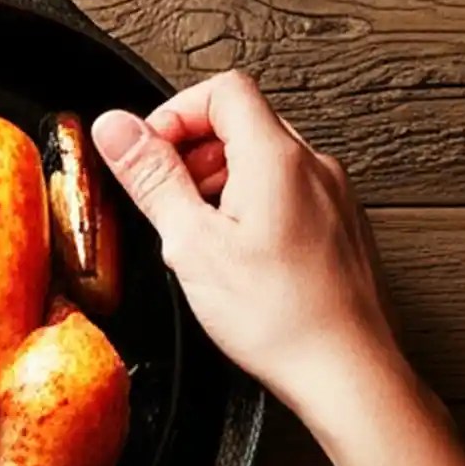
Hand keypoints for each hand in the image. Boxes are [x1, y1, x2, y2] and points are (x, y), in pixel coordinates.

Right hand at [90, 70, 398, 423]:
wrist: (347, 374)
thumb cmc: (279, 318)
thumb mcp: (191, 243)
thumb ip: (151, 177)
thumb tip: (116, 128)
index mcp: (276, 158)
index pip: (223, 91)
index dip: (175, 113)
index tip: (150, 153)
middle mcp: (314, 167)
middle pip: (243, 122)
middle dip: (194, 153)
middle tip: (170, 201)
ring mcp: (334, 197)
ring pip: (267, 160)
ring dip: (223, 182)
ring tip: (203, 236)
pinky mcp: (342, 228)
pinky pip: (291, 193)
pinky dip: (255, 208)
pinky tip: (240, 258)